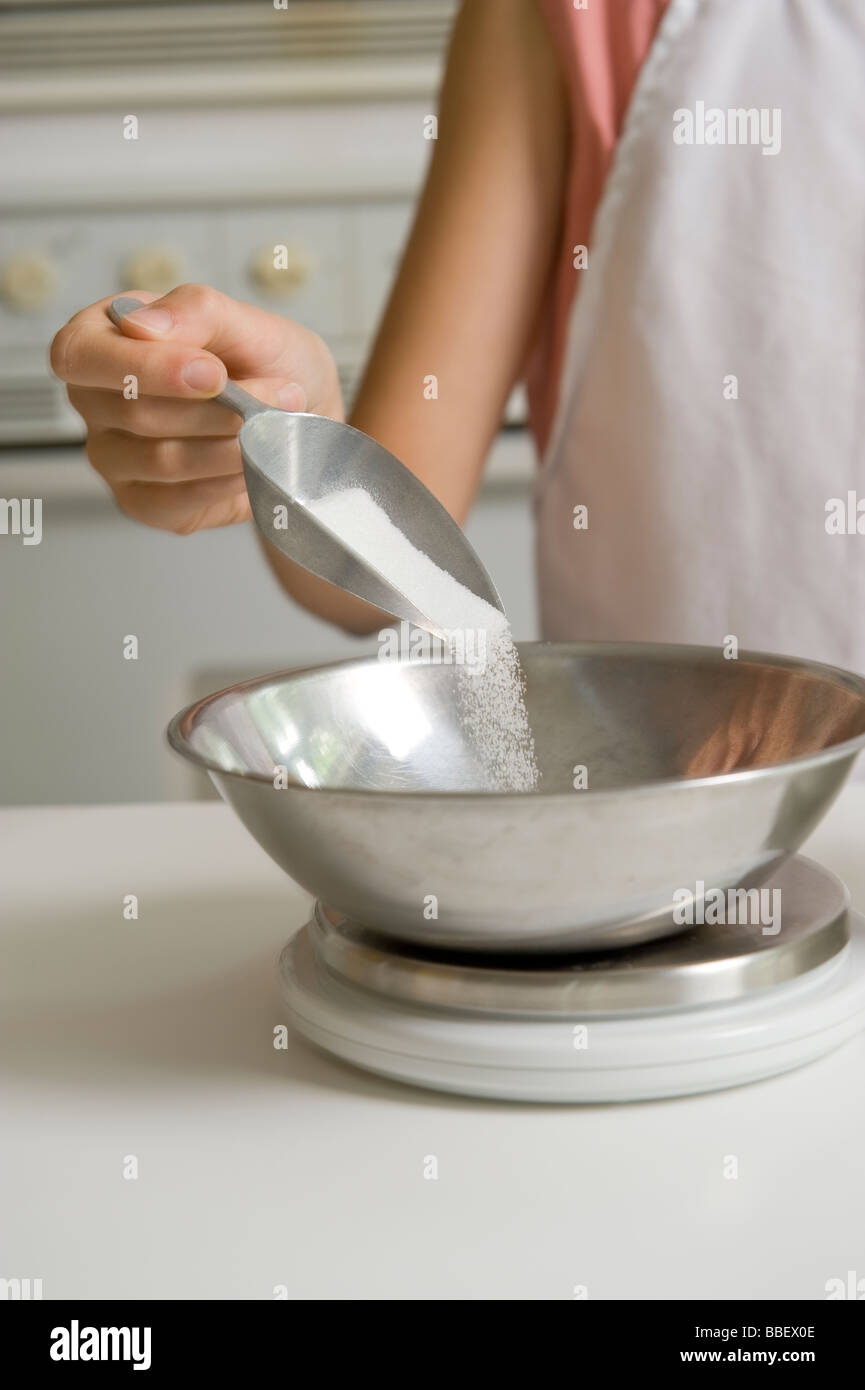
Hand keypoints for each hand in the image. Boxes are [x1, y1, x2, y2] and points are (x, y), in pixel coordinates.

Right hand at [50, 283, 342, 533]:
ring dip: (232, 444)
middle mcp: (94, 399)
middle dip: (218, 408)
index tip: (214, 373)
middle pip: (133, 412)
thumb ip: (196, 312)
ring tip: (277, 425)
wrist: (304, 419)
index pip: (81, 355)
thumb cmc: (264, 363)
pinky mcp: (142, 502)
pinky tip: (254, 460)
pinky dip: (228, 479)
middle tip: (282, 394)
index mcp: (101, 337)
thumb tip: (142, 326)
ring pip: (162, 459)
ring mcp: (112, 456)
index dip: (146, 368)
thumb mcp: (246, 323)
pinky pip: (178, 499)